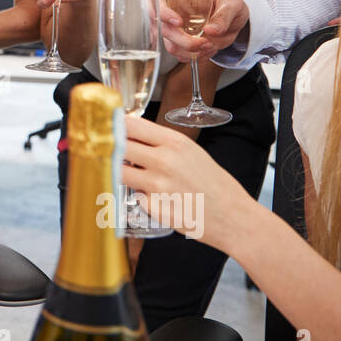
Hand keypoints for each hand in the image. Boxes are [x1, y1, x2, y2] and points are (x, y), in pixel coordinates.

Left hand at [120, 115, 253, 252]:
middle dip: (111, 148)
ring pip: (119, 172)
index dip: (114, 125)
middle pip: (117, 146)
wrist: (233, 216)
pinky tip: (151, 197)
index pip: (130, 124)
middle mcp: (163, 161)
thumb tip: (131, 136)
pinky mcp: (154, 208)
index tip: (107, 127)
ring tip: (133, 174)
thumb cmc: (214, 183)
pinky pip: (132, 196)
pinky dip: (136, 195)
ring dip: (119, 172)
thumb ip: (161, 144)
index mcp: (174, 142)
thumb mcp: (191, 152)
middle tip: (110, 151)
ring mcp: (157, 186)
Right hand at [160, 0, 247, 60]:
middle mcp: (173, 14)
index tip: (179, 22)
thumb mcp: (232, 5)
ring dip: (192, 52)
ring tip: (211, 46)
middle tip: (206, 42)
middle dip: (185, 41)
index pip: (159, 3)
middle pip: (164, 30)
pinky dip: (196, 57)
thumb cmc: (229, 6)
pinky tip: (209, 50)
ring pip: (172, 47)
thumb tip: (210, 30)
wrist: (234, 20)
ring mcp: (175, 31)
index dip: (165, 14)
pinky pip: (181, 56)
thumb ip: (223, 16)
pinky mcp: (181, 45)